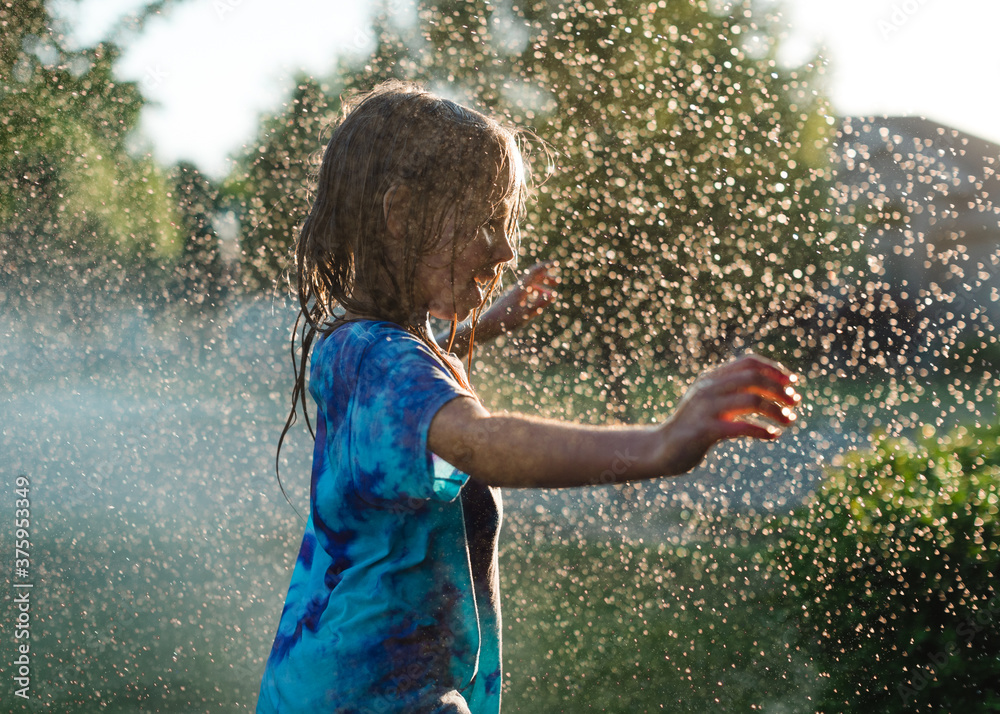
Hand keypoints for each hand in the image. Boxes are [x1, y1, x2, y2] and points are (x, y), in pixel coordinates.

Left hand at [479, 261, 557, 335]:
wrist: (488, 324)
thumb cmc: (506, 320)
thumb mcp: (525, 314)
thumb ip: (539, 304)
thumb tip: (553, 295)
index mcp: (520, 288)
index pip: (535, 272)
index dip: (546, 266)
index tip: (556, 263)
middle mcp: (517, 288)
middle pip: (533, 277)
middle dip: (546, 277)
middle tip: (557, 281)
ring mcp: (513, 293)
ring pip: (529, 285)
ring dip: (541, 286)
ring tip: (551, 293)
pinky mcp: (511, 299)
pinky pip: (525, 292)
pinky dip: (534, 293)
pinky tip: (538, 300)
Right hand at [656, 354, 801, 474]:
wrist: (662, 449)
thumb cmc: (693, 427)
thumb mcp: (711, 403)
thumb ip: (733, 392)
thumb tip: (771, 388)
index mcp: (710, 379)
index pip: (748, 363)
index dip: (774, 369)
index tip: (792, 383)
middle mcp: (707, 389)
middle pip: (753, 378)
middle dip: (780, 389)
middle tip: (796, 403)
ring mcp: (704, 408)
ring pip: (752, 399)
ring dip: (777, 410)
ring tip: (789, 421)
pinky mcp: (704, 430)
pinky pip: (741, 426)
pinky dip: (762, 430)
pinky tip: (773, 435)